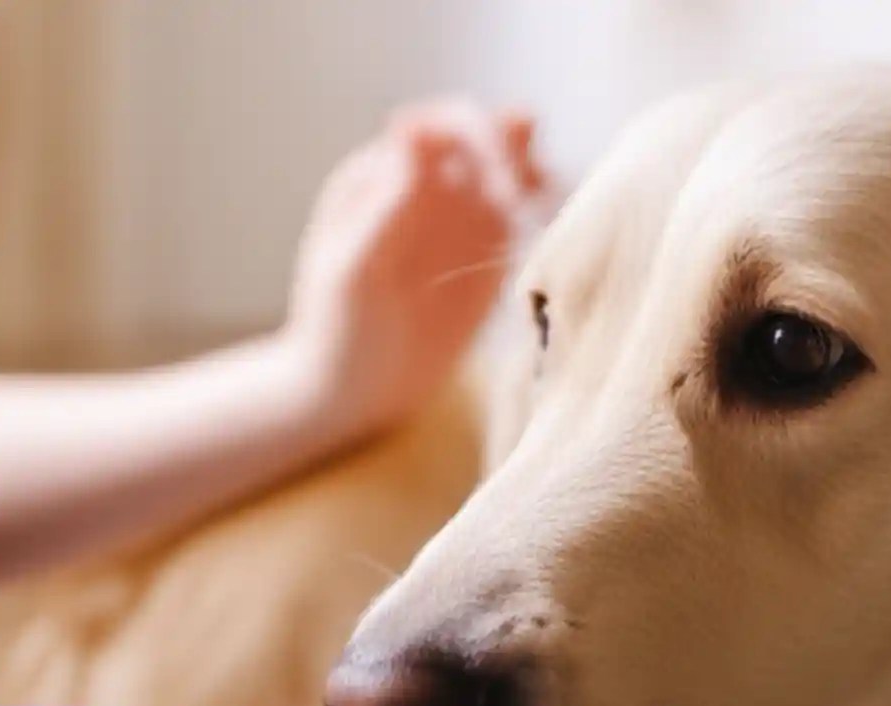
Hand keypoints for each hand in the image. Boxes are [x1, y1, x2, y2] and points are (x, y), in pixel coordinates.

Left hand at [285, 101, 547, 437]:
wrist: (356, 394)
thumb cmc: (338, 333)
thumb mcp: (352, 270)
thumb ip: (387, 202)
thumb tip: (415, 126)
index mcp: (383, 176)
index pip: (441, 127)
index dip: (479, 139)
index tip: (503, 185)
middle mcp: (426, 186)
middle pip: (484, 140)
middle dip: (514, 159)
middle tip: (530, 201)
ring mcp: (459, 220)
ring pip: (510, 175)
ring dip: (535, 181)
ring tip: (548, 210)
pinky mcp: (487, 256)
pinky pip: (522, 219)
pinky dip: (544, 217)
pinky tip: (552, 231)